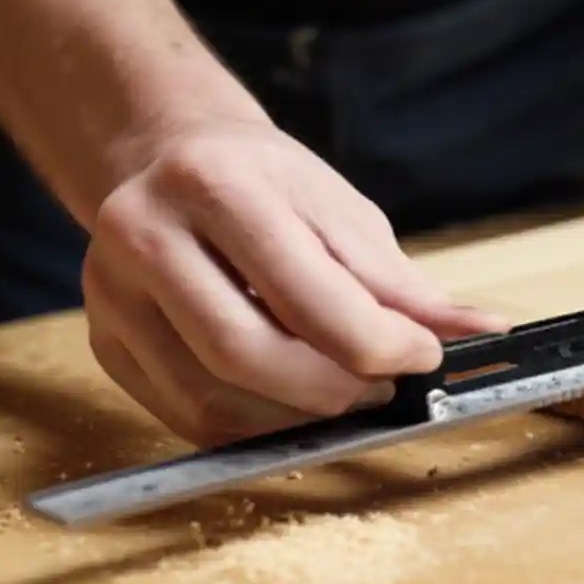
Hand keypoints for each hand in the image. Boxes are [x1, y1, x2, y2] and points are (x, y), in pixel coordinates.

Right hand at [84, 121, 508, 446]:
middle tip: (384, 386)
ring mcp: (112, 295)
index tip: (424, 356)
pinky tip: (295, 399)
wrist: (168, 158)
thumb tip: (478, 329)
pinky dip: (259, 425)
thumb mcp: (340, 208)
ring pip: (213, 400)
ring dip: (299, 415)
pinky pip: (189, 417)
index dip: (376, 341)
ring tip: (347, 389)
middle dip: (335, 389)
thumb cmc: (265, 182)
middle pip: (246, 354)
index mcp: (214, 184)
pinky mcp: (106, 343)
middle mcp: (145, 236)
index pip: (302, 291)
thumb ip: (400, 279)